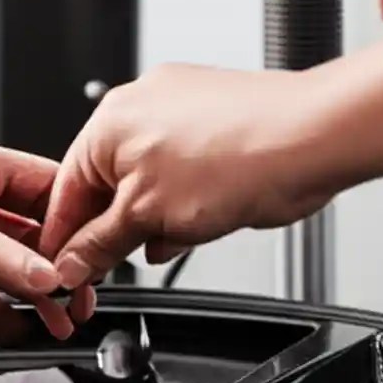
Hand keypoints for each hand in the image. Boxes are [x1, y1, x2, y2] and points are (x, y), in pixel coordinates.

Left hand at [0, 125, 94, 341]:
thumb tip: (46, 278)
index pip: (46, 188)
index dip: (74, 219)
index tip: (94, 251)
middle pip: (33, 235)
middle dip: (59, 267)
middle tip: (81, 298)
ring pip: (8, 268)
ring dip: (34, 296)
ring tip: (60, 323)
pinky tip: (19, 330)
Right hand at [39, 65, 332, 288]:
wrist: (318, 138)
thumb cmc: (242, 159)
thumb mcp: (150, 217)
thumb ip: (100, 245)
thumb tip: (72, 264)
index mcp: (107, 123)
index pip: (64, 194)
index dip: (66, 243)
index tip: (69, 276)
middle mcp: (137, 107)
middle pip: (104, 187)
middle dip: (116, 231)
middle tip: (122, 266)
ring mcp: (177, 108)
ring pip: (145, 183)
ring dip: (154, 218)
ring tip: (180, 234)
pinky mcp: (212, 118)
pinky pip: (179, 171)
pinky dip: (184, 200)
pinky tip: (201, 220)